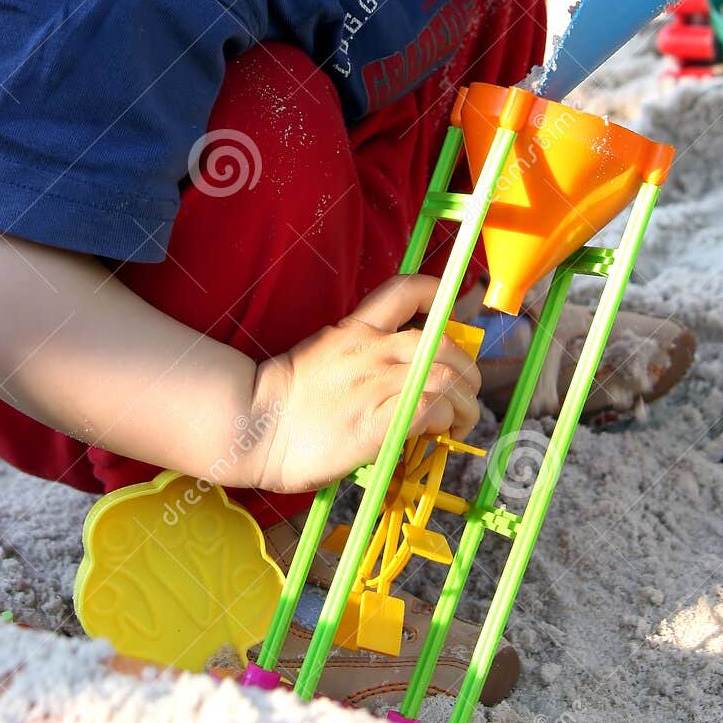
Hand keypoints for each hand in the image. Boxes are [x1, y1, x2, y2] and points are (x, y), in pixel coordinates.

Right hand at [246, 274, 481, 494]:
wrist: (252, 424)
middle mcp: (372, 349)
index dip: (438, 294)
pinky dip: (445, 418)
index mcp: (356, 328)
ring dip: (466, 400)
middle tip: (469, 393)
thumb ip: (361, 355)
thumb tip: (396, 372)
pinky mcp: (377, 422)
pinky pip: (430, 408)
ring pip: (445, 376)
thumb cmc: (285, 399)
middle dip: (468, 368)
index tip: (453, 316)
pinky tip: (438, 432)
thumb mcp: (325, 354)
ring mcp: (376, 384)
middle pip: (443, 341)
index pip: (405, 290)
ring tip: (463, 421)